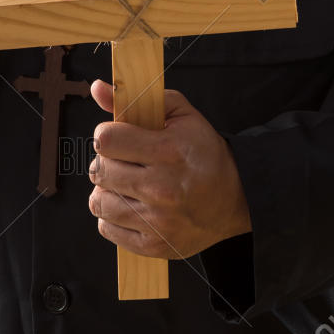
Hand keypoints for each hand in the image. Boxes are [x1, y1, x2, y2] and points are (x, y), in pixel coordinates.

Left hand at [87, 80, 251, 259]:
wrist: (236, 199)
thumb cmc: (205, 154)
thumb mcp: (182, 116)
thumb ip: (138, 99)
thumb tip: (97, 88)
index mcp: (169, 152)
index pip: (106, 140)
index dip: (107, 134)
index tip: (118, 137)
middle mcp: (162, 188)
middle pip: (99, 170)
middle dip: (107, 161)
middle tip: (124, 161)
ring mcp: (157, 221)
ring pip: (98, 201)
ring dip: (107, 190)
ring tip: (126, 184)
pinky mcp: (153, 245)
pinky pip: (107, 228)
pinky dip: (112, 216)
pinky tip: (131, 206)